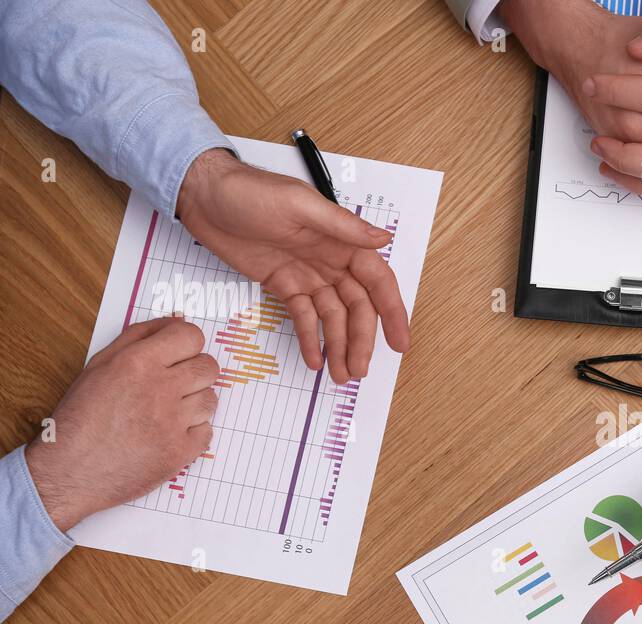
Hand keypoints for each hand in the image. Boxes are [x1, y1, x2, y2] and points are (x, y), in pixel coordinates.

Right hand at [25, 316, 219, 531]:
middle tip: (175, 386)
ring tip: (166, 413)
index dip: (188, 344)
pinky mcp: (181, 452)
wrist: (69, 472)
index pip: (191, 336)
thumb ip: (138, 338)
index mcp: (137, 363)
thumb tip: (174, 322)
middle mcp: (159, 388)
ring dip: (194, 404)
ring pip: (211, 399)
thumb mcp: (99, 366)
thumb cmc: (79, 419)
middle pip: (209, 367)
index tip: (181, 354)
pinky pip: (207, 431)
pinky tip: (167, 435)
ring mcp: (173, 422)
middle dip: (195, 373)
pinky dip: (192, 433)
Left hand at [176, 148, 407, 383]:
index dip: (392, 313)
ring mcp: (308, 275)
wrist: (202, 195)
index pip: (377, 282)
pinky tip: (314, 360)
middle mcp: (331, 260)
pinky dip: (310, 339)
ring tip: (339, 375)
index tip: (400, 342)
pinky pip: (303, 317)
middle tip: (358, 371)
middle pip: (357, 308)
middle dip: (360, 340)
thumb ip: (342, 226)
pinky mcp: (283, 285)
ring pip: (332, 318)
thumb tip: (383, 239)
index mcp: (341, 240)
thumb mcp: (299, 204)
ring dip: (338, 346)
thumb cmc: (250, 190)